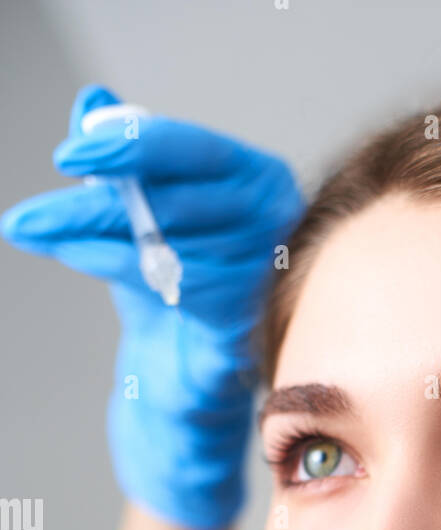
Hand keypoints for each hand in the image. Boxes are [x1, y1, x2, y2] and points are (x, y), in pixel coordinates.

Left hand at [0, 83, 305, 529]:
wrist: (183, 379)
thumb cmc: (171, 290)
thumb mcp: (142, 215)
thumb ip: (124, 159)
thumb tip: (93, 103)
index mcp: (259, 180)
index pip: (193, 149)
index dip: (131, 143)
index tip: (71, 151)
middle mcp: (277, 222)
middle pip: (172, 200)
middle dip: (90, 202)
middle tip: (28, 207)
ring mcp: (266, 277)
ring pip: (164, 243)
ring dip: (90, 234)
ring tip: (38, 231)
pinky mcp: (247, 326)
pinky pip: (171, 289)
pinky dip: (114, 266)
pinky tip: (72, 254)